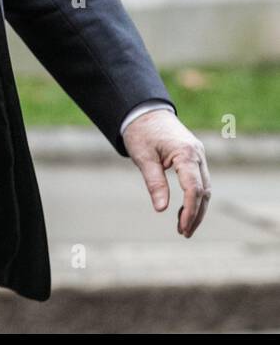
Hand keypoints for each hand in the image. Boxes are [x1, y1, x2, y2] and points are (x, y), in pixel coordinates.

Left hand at [123, 109, 210, 237]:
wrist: (144, 111)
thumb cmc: (140, 132)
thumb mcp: (143, 157)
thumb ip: (154, 182)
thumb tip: (161, 209)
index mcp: (186, 153)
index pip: (194, 189)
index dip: (190, 211)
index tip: (182, 227)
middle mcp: (198, 155)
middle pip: (204, 191)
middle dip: (196, 214)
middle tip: (183, 233)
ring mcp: (199, 156)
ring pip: (204, 188)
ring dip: (197, 208)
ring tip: (183, 227)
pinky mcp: (194, 158)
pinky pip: (199, 181)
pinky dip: (194, 197)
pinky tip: (183, 211)